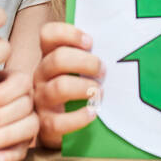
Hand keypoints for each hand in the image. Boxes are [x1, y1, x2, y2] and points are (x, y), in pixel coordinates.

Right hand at [33, 21, 101, 149]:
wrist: (59, 126)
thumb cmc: (76, 89)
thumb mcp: (78, 68)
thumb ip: (90, 54)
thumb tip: (120, 42)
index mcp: (49, 56)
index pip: (48, 34)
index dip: (68, 34)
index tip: (90, 42)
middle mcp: (41, 75)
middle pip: (58, 59)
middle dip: (86, 63)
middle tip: (103, 70)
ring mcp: (41, 99)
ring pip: (60, 87)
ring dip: (85, 87)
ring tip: (100, 92)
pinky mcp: (45, 124)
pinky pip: (58, 121)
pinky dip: (79, 117)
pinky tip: (93, 112)